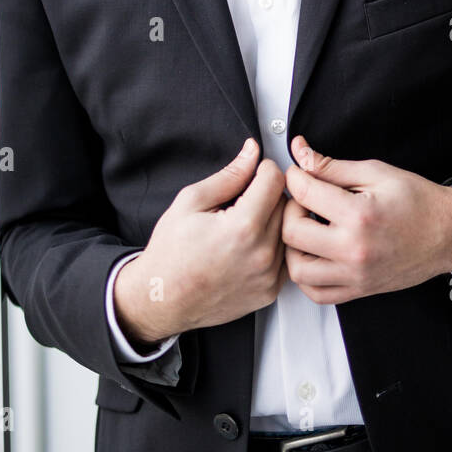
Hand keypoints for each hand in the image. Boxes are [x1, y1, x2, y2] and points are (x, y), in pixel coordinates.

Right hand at [114, 139, 286, 342]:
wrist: (162, 297)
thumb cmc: (171, 253)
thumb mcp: (191, 201)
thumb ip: (229, 175)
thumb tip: (251, 154)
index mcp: (243, 227)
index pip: (275, 179)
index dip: (263, 169)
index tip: (254, 172)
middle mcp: (262, 253)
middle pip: (285, 203)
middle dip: (268, 193)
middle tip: (243, 200)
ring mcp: (268, 275)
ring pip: (289, 229)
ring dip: (273, 220)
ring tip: (244, 224)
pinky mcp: (270, 290)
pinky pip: (286, 256)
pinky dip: (274, 246)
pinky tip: (249, 246)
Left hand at [281, 135, 451, 303]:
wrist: (449, 233)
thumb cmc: (419, 202)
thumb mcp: (376, 172)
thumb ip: (333, 166)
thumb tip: (301, 154)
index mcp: (359, 215)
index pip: (304, 193)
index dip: (294, 176)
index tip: (298, 173)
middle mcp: (354, 250)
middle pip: (292, 233)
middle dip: (289, 210)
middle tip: (302, 200)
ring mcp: (356, 275)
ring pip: (298, 270)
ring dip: (292, 247)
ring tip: (306, 228)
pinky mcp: (359, 290)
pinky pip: (317, 293)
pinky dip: (307, 276)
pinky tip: (314, 255)